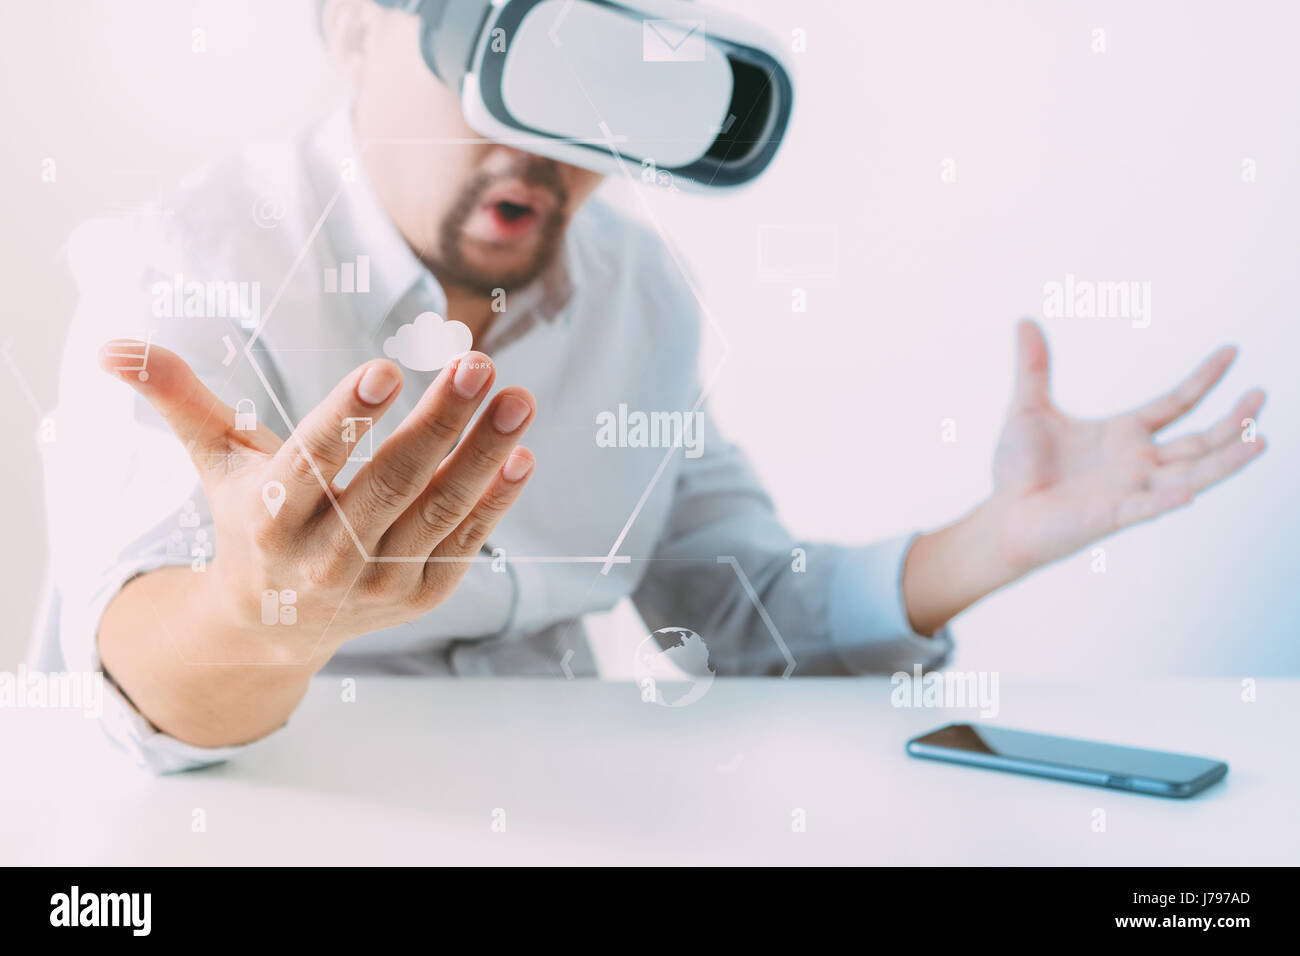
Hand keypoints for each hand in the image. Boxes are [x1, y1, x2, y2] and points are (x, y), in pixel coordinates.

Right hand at [98, 341, 535, 657]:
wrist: (275, 621)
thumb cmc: (248, 518)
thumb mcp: (214, 461)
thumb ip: (178, 400)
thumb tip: (111, 344)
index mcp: (270, 518)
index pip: (309, 465)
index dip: (345, 419)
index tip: (386, 368)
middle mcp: (324, 558)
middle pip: (388, 486)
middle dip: (438, 424)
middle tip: (478, 364)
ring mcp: (378, 582)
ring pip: (438, 514)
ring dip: (483, 456)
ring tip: (517, 398)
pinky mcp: (419, 595)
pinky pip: (462, 544)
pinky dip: (495, 503)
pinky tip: (521, 454)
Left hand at [902, 320, 1265, 635]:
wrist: (1002, 517)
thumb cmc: (1018, 470)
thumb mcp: (1028, 409)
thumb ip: (1033, 367)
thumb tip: (1024, 321)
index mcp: (1124, 434)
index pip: (1176, 403)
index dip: (1204, 379)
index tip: (1232, 351)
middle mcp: (1137, 462)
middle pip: (1199, 441)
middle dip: (1233, 421)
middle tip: (1262, 395)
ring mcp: (1130, 490)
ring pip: (1190, 476)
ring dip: (1225, 462)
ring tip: (1261, 441)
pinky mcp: (1111, 517)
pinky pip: (1146, 508)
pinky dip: (1167, 501)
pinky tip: (1190, 493)